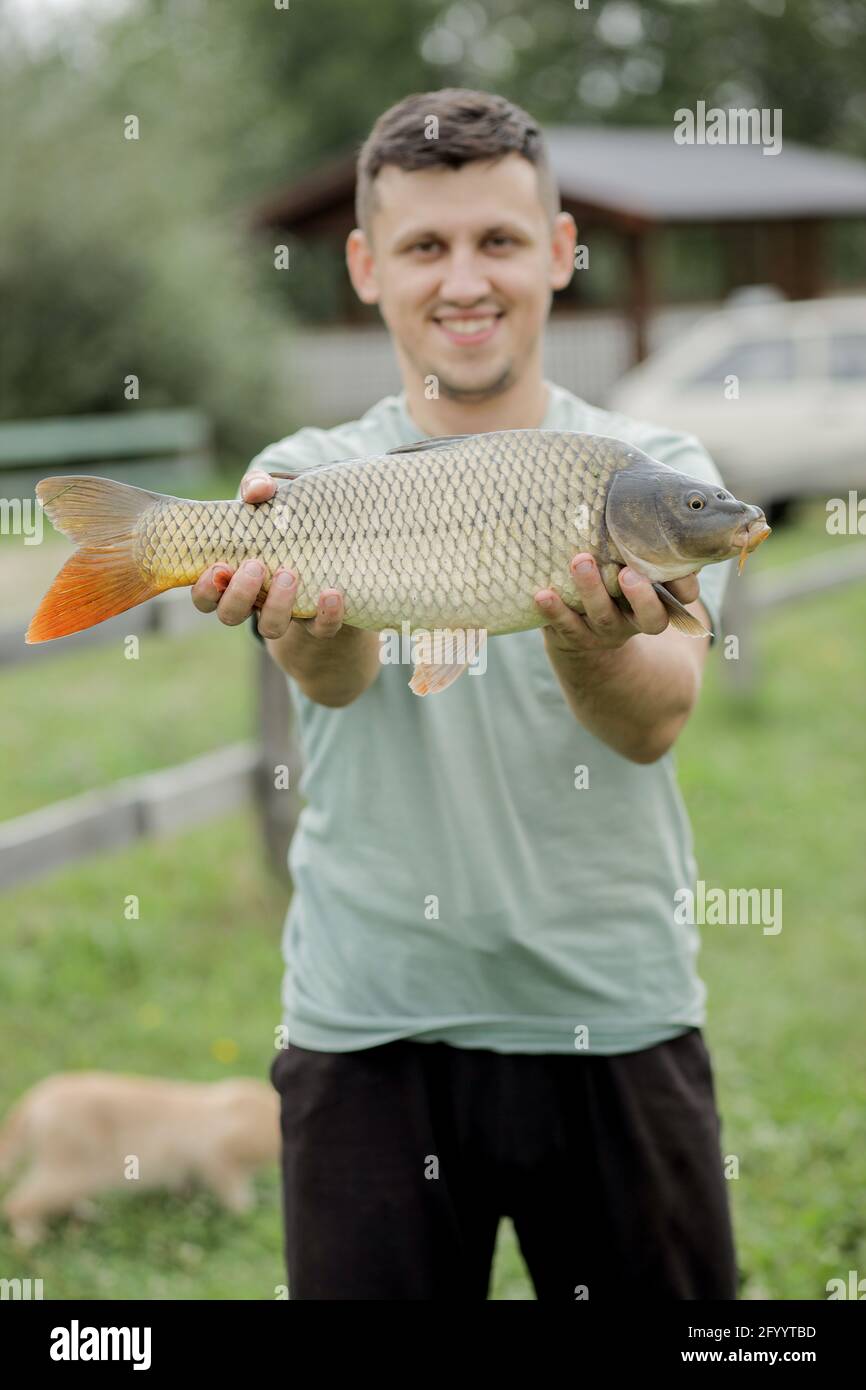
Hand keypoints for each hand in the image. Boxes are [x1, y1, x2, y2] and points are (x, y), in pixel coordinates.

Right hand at [191, 469, 348, 639]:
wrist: (325, 540)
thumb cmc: (280, 519)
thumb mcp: (266, 498)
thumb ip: (257, 487)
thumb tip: (258, 490)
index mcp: (229, 578)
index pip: (205, 597)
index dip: (206, 589)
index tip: (218, 567)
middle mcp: (251, 602)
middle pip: (230, 616)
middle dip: (239, 595)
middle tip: (254, 566)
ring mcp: (283, 614)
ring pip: (271, 628)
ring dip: (277, 606)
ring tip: (288, 574)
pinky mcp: (316, 619)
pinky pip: (319, 630)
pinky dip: (326, 616)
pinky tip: (332, 594)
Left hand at [535, 553, 700, 652]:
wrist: (583, 630)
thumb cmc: (614, 579)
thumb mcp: (634, 562)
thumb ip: (648, 540)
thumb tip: (662, 498)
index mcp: (659, 600)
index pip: (684, 597)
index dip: (684, 586)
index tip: (675, 567)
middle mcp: (636, 619)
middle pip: (650, 617)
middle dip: (640, 596)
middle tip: (627, 572)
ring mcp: (606, 631)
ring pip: (604, 617)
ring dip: (592, 590)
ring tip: (580, 561)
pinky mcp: (576, 637)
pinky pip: (567, 627)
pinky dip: (555, 611)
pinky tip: (543, 594)